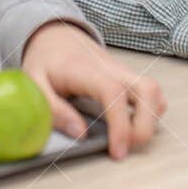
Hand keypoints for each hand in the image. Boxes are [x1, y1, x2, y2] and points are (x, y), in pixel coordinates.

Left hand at [21, 20, 165, 158]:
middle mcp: (112, 68)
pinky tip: (133, 125)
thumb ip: (54, 110)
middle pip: (148, 89)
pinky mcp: (128, 77)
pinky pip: (151, 93)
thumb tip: (81, 134)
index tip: (118, 151)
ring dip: (151, 119)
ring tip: (129, 140)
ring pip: (154, 91)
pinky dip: (151, 111)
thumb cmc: (45, 61)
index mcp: (86, 70)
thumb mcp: (34, 83)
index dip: (120, 124)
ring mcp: (123, 71)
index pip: (113, 93)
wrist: (55, 37)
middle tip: (127, 148)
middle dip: (146, 124)